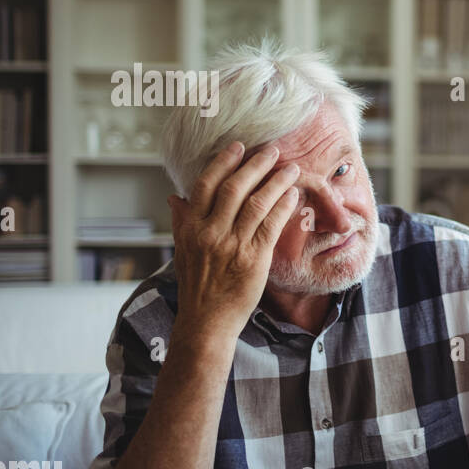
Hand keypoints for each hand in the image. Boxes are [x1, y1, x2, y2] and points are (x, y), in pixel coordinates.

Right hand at [167, 141, 299, 338]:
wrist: (206, 321)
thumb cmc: (198, 286)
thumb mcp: (183, 250)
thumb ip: (181, 222)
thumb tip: (175, 197)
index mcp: (191, 227)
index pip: (206, 184)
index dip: (224, 162)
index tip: (239, 147)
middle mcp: (210, 233)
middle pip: (234, 188)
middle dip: (255, 166)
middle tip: (272, 151)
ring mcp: (232, 245)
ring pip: (256, 203)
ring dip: (276, 181)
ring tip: (290, 168)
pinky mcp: (253, 259)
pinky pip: (271, 225)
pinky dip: (283, 206)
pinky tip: (293, 194)